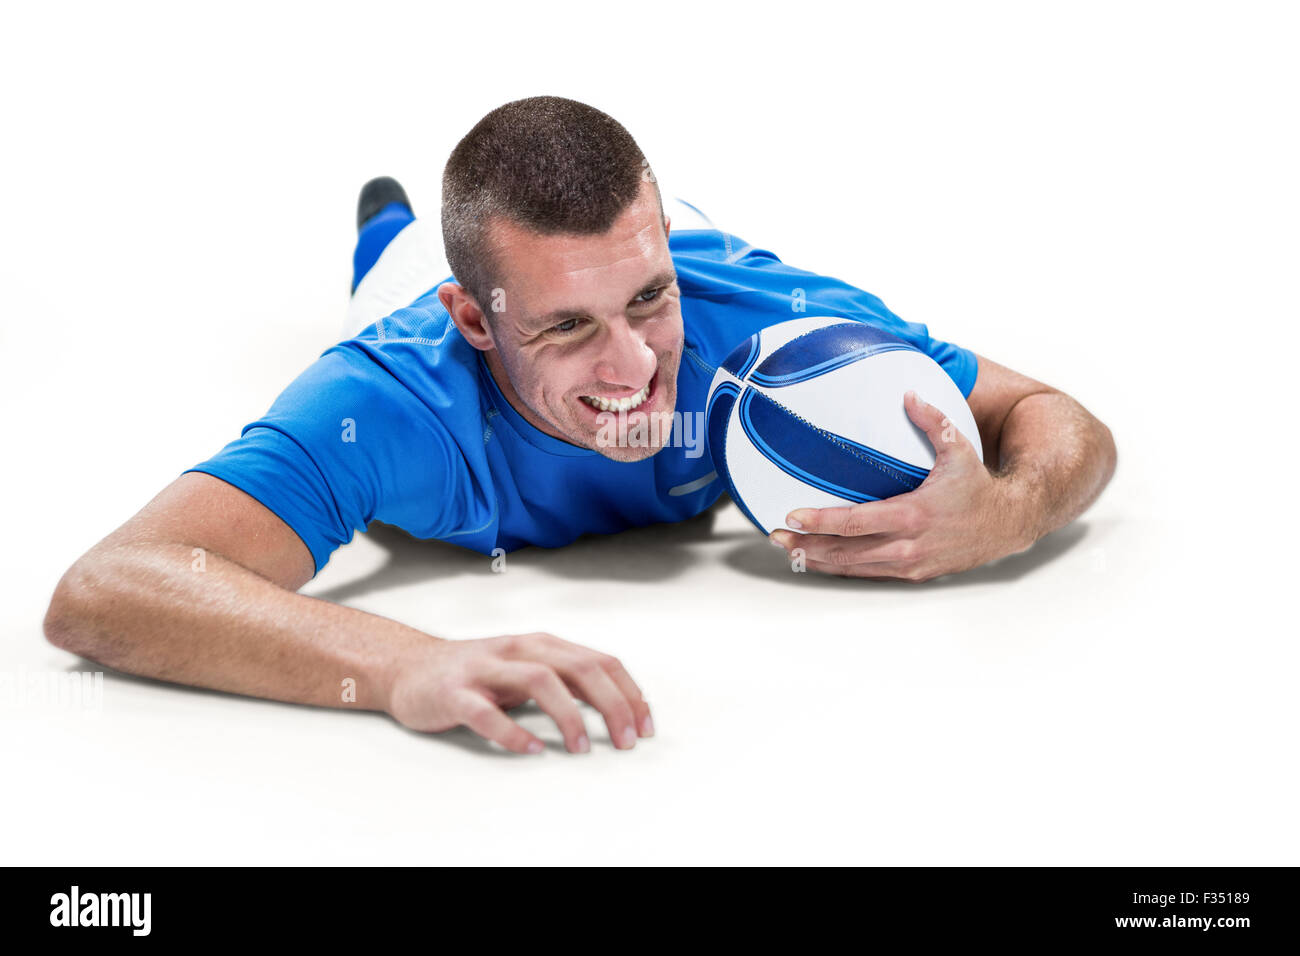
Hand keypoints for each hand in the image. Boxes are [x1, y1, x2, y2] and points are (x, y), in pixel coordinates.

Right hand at [385, 632, 653, 754]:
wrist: (407, 668)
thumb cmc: (474, 673)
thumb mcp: (527, 669)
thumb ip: (566, 680)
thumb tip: (618, 706)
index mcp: (541, 645)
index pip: (599, 661)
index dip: (628, 692)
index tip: (645, 725)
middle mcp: (518, 650)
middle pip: (579, 668)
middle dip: (611, 704)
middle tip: (627, 740)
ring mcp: (485, 668)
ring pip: (539, 680)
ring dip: (568, 715)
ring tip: (582, 747)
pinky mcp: (454, 692)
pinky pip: (485, 711)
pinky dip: (511, 732)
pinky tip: (530, 749)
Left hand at [769, 390, 1032, 581]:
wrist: (1008, 523)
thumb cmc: (978, 484)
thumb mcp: (959, 447)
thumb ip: (931, 419)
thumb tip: (907, 393)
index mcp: (914, 514)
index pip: (856, 522)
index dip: (821, 521)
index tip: (792, 516)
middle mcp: (908, 545)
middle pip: (846, 551)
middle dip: (807, 545)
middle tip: (777, 536)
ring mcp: (910, 565)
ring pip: (853, 567)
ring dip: (818, 560)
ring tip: (788, 549)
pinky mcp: (914, 575)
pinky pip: (869, 574)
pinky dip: (841, 568)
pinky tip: (819, 560)